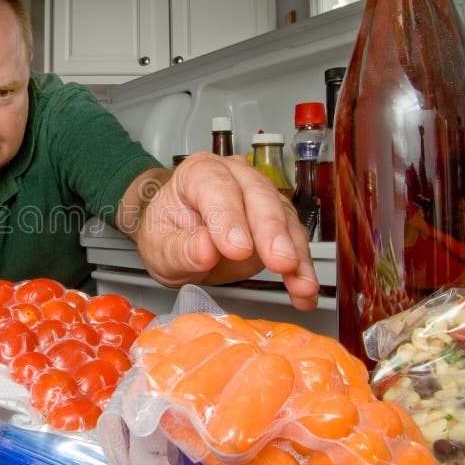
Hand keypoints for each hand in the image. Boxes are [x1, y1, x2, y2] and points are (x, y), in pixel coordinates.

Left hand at [119, 152, 319, 309]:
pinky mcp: (278, 222)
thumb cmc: (166, 233)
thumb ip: (179, 249)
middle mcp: (234, 176)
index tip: (236, 249)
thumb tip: (205, 250)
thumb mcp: (159, 247)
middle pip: (258, 196)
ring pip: (284, 218)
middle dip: (272, 232)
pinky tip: (305, 291)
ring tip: (301, 284)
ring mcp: (259, 197)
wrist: (177, 238)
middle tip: (280, 262)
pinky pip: (295, 241)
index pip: (217, 188)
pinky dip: (302, 268)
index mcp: (198, 173)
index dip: (229, 218)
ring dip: (296, 254)